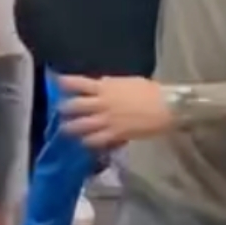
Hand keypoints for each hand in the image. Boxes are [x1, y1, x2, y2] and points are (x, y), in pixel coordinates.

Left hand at [59, 75, 174, 147]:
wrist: (167, 107)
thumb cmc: (151, 91)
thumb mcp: (128, 82)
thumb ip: (111, 84)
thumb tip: (100, 83)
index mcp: (105, 87)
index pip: (78, 83)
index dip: (65, 83)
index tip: (58, 83)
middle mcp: (101, 103)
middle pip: (74, 106)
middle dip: (64, 108)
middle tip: (59, 111)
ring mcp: (106, 120)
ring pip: (80, 125)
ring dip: (70, 128)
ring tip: (65, 129)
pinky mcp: (115, 134)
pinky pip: (95, 140)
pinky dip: (88, 141)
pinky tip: (84, 142)